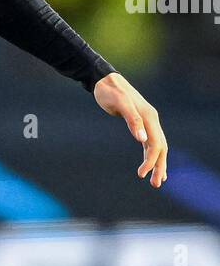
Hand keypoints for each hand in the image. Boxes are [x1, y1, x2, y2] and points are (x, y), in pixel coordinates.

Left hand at [93, 72, 166, 187]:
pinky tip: (150, 164)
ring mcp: (147, 121)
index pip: (156, 145)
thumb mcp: (120, 104)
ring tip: (156, 181)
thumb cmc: (110, 92)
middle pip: (161, 148)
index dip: (151, 161)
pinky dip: (151, 155)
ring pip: (157, 146)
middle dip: (159, 167)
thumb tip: (143, 140)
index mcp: (149, 117)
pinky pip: (150, 142)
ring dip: (157, 164)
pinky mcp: (140, 123)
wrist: (105, 81)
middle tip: (155, 185)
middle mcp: (152, 120)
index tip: (140, 175)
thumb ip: (133, 121)